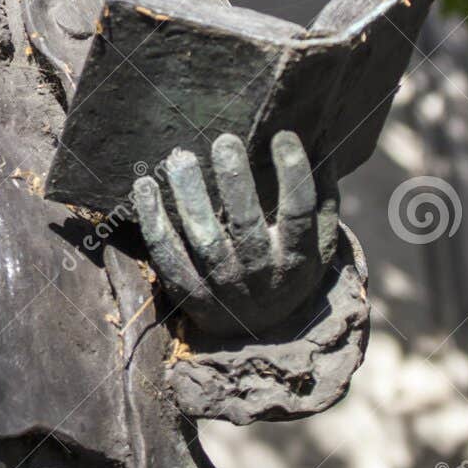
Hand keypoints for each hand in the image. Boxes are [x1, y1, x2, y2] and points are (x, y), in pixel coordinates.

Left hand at [132, 131, 338, 336]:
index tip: (282, 135)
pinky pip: (166, 255)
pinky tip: (144, 185)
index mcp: (295, 257)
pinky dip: (152, 221)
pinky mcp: (188, 293)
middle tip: (225, 140)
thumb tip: (322, 137)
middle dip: (235, 181)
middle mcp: (259, 273)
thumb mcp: (320, 243)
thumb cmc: (290, 268)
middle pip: (246, 225)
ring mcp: (221, 285)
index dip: (293, 174)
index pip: (297, 212)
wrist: (261, 332)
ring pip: (203, 239)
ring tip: (181, 158)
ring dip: (190, 197)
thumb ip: (323, 196)